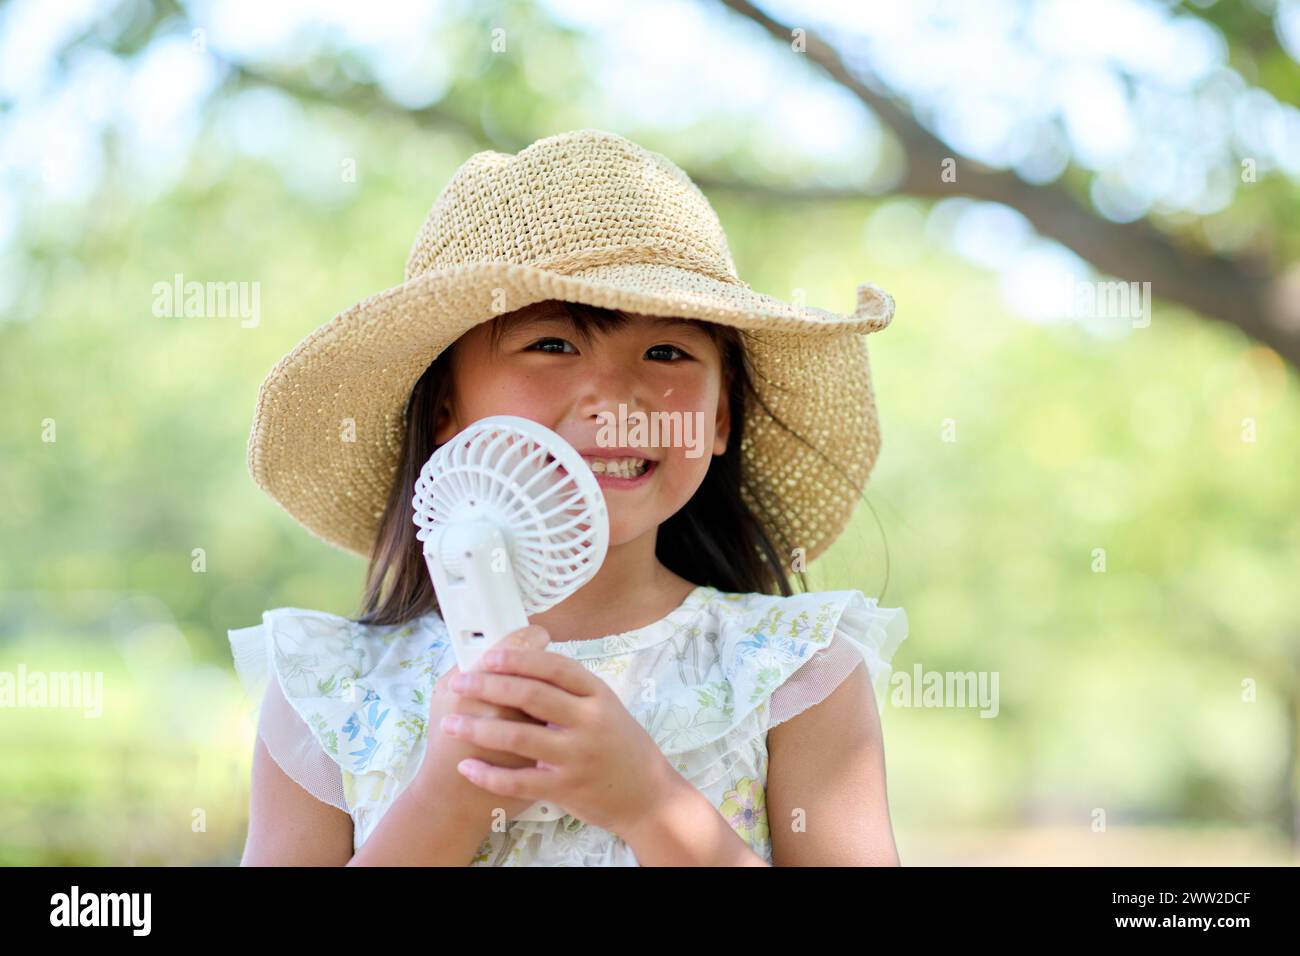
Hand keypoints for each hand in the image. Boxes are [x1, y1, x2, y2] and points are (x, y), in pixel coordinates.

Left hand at [440, 627, 679, 835]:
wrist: (649, 796)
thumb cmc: (622, 747)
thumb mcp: (606, 708)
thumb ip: (571, 690)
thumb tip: (525, 660)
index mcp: (598, 695)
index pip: (555, 667)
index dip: (519, 658)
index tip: (490, 655)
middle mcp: (589, 721)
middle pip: (531, 695)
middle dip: (488, 686)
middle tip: (460, 682)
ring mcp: (577, 755)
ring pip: (518, 737)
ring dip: (478, 728)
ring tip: (451, 722)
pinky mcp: (567, 787)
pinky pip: (520, 781)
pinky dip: (489, 775)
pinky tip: (467, 768)